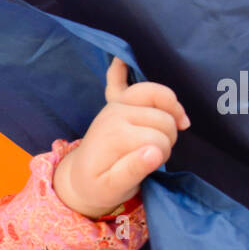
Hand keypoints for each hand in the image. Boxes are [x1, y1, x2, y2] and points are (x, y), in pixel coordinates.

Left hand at [53, 58, 189, 218]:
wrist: (79, 181)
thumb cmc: (98, 187)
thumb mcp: (113, 188)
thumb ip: (133, 171)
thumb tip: (155, 153)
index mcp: (115, 136)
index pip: (159, 140)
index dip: (162, 156)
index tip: (152, 165)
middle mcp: (115, 114)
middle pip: (164, 120)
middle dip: (167, 140)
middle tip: (153, 156)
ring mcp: (115, 105)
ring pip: (161, 97)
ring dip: (169, 114)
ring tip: (163, 134)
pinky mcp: (115, 103)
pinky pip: (118, 79)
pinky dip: (120, 69)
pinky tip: (120, 60)